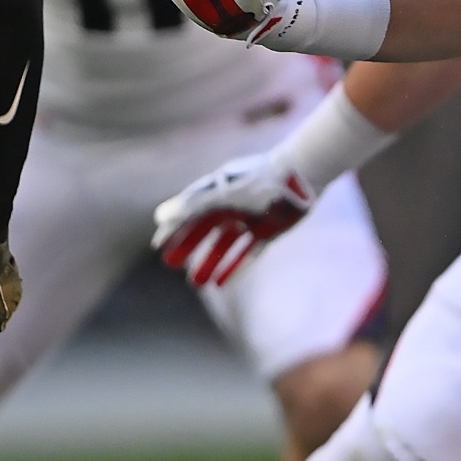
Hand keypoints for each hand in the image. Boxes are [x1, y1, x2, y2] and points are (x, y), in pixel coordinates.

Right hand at [153, 153, 313, 284]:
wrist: (302, 176)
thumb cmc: (260, 181)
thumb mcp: (223, 195)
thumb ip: (193, 206)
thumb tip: (160, 217)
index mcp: (219, 191)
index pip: (189, 212)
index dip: (174, 229)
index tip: (158, 246)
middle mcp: (233, 205)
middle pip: (204, 229)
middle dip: (187, 245)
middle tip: (169, 263)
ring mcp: (252, 218)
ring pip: (225, 244)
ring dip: (210, 261)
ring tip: (196, 283)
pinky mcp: (271, 230)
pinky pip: (250, 251)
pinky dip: (236, 267)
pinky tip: (222, 284)